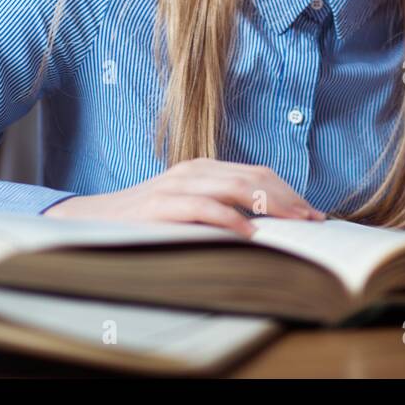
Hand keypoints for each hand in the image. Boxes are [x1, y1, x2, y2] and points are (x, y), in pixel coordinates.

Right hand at [41, 158, 324, 237]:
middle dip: (287, 199)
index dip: (288, 192)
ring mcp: (176, 186)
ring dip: (269, 205)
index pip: (257, 173)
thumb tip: (265, 228)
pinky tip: (251, 234)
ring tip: (293, 223)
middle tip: (312, 220)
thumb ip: (220, 208)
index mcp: (203, 169)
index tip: (312, 212)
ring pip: (235, 188)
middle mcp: (193, 171)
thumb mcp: (187, 208)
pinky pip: (203, 209)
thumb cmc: (146, 221)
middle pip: (253, 177)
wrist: (92, 221)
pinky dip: (231, 221)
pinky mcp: (160, 206)